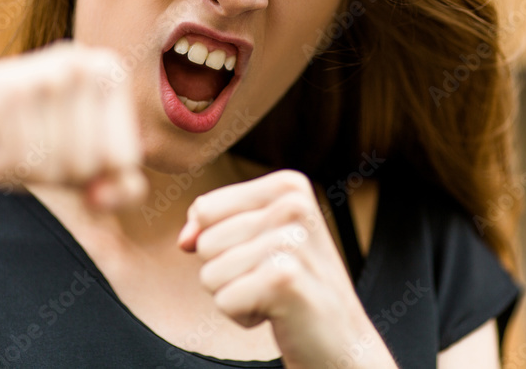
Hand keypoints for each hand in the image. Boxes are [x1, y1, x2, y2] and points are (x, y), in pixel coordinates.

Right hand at [0, 39, 146, 209]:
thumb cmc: (12, 145)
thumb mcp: (75, 169)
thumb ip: (119, 187)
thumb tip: (114, 193)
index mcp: (108, 71)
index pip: (125, 160)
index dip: (88, 174)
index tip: (54, 146)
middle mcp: (81, 60)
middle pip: (91, 165)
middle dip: (51, 172)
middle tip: (21, 142)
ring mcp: (41, 71)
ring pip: (56, 165)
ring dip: (22, 168)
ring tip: (2, 138)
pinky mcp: (0, 90)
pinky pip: (16, 162)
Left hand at [177, 169, 397, 368]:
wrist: (340, 340)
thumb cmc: (293, 286)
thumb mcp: (254, 240)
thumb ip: (210, 226)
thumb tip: (185, 239)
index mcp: (288, 185)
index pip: (204, 210)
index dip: (220, 243)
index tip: (262, 256)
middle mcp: (294, 205)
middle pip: (205, 242)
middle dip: (227, 272)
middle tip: (271, 280)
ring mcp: (292, 241)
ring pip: (210, 273)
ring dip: (235, 295)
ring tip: (274, 295)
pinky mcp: (285, 279)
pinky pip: (223, 300)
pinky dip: (242, 316)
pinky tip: (277, 312)